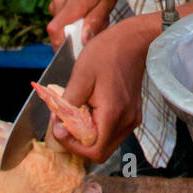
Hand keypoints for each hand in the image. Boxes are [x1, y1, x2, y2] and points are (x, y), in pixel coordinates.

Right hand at [47, 0, 118, 47]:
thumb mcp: (107, 0)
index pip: (54, 30)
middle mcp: (59, 4)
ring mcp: (56, 2)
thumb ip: (95, 21)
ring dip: (78, 29)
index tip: (74, 53)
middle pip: (60, 33)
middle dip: (77, 38)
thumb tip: (83, 41)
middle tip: (96, 30)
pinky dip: (75, 21)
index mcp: (72, 4)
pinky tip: (88, 13)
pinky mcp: (56, 2)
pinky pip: (63, 19)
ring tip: (95, 17)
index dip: (60, 46)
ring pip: (63, 26)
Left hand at [50, 14, 159, 162]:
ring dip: (87, 136)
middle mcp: (126, 121)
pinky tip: (88, 110)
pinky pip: (113, 132)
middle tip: (64, 124)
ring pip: (106, 143)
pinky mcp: (132, 114)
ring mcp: (132, 118)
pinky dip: (97, 129)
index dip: (73, 146)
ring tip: (75, 115)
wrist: (133, 40)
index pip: (94, 151)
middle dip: (78, 143)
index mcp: (113, 114)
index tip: (60, 128)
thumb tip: (59, 127)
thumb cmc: (107, 53)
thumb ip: (68, 104)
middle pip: (100, 152)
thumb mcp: (81, 75)